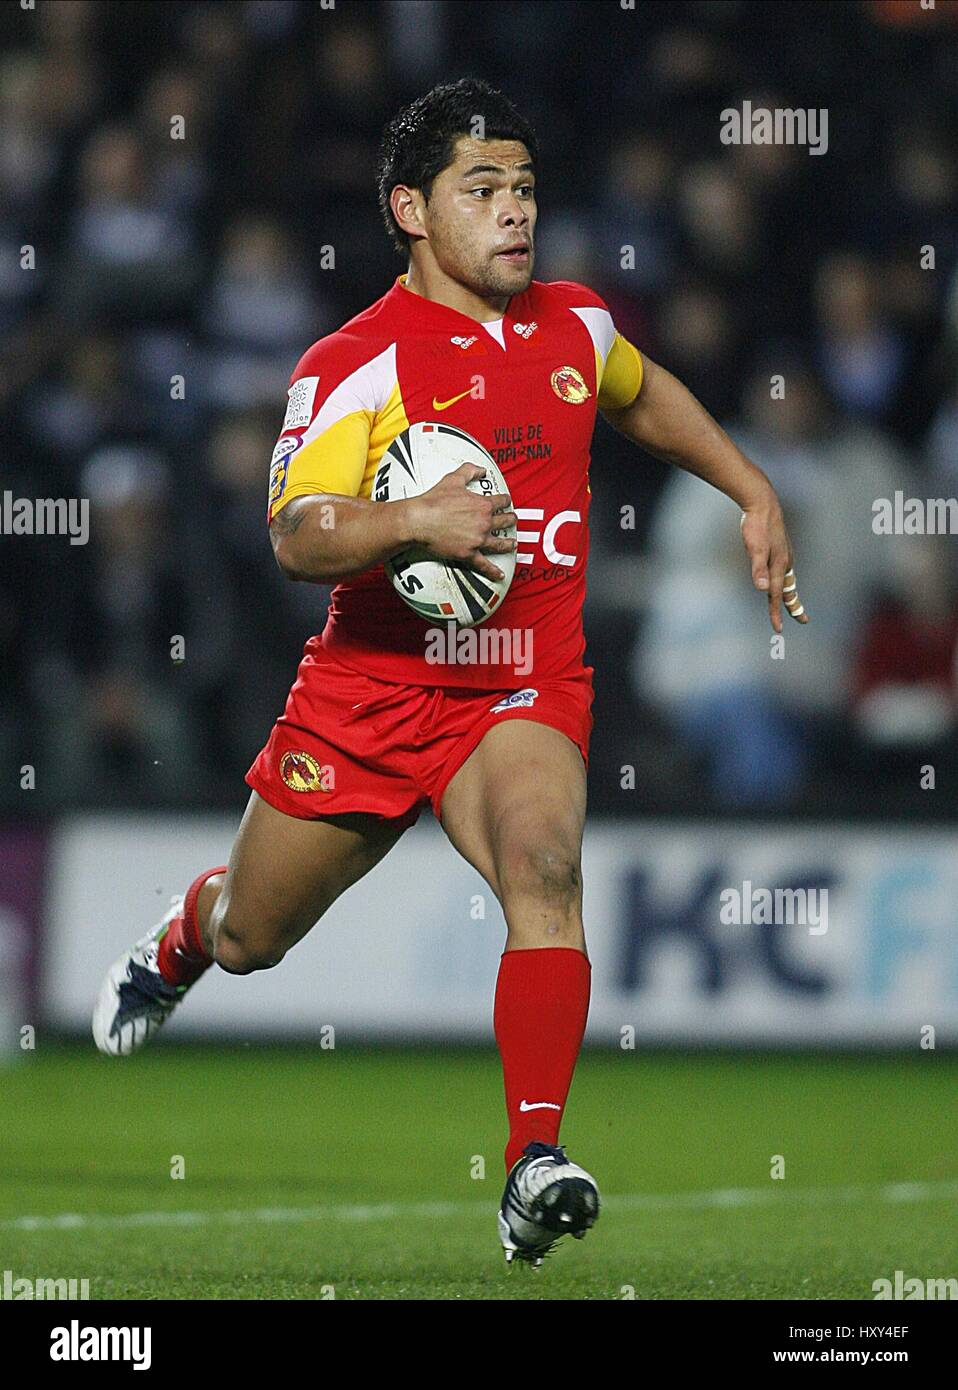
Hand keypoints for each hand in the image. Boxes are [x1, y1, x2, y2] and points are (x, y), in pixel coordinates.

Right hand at [407, 462, 516, 582]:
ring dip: (508, 544)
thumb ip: (469, 471)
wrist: (419, 520)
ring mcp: (477, 540)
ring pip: (499, 543)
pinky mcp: (468, 554)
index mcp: (482, 505)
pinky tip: (499, 574)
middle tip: (513, 520)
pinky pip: (484, 564)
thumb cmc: (433, 501)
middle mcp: (484, 523)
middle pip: (504, 521)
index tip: (506, 502)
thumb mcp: (453, 479)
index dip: (505, 500)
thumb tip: (480, 470)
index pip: (501, 501)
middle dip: (510, 520)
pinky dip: (492, 571)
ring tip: (513, 544)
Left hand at [740, 492, 808, 632]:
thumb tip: (763, 589)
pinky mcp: (779, 548)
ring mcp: (783, 554)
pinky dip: (784, 580)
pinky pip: (784, 570)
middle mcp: (784, 562)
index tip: (778, 629)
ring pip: (788, 580)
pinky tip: (780, 577)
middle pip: (789, 590)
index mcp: (779, 565)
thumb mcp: (754, 548)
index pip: (776, 595)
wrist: (763, 504)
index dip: (775, 613)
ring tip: (791, 603)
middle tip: (803, 620)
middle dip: (794, 606)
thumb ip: (758, 569)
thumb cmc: (756, 526)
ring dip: (790, 593)